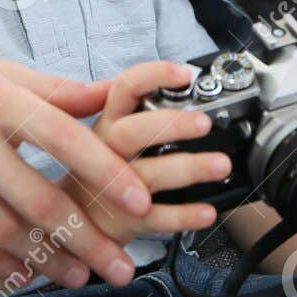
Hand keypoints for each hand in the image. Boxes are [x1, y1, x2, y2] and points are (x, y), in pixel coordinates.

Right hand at [0, 42, 152, 288]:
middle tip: (120, 265)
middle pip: (37, 198)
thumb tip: (111, 94)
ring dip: (48, 260)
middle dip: (86, 239)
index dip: (106, 172)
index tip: (140, 199)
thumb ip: (54, 90)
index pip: (64, 137)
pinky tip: (25, 274)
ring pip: (3, 230)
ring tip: (80, 276)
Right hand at [62, 61, 229, 245]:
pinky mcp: (121, 220)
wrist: (75, 222)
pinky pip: (155, 217)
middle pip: (132, 132)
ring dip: (188, 169)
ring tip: (221, 165)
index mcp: (108, 123)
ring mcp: (112, 187)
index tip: (184, 74)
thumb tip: (186, 86)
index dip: (154, 77)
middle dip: (171, 125)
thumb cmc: (100, 172)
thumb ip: (139, 112)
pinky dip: (183, 215)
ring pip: (148, 174)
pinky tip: (207, 212)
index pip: (125, 88)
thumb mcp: (110, 136)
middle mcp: (107, 150)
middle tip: (205, 123)